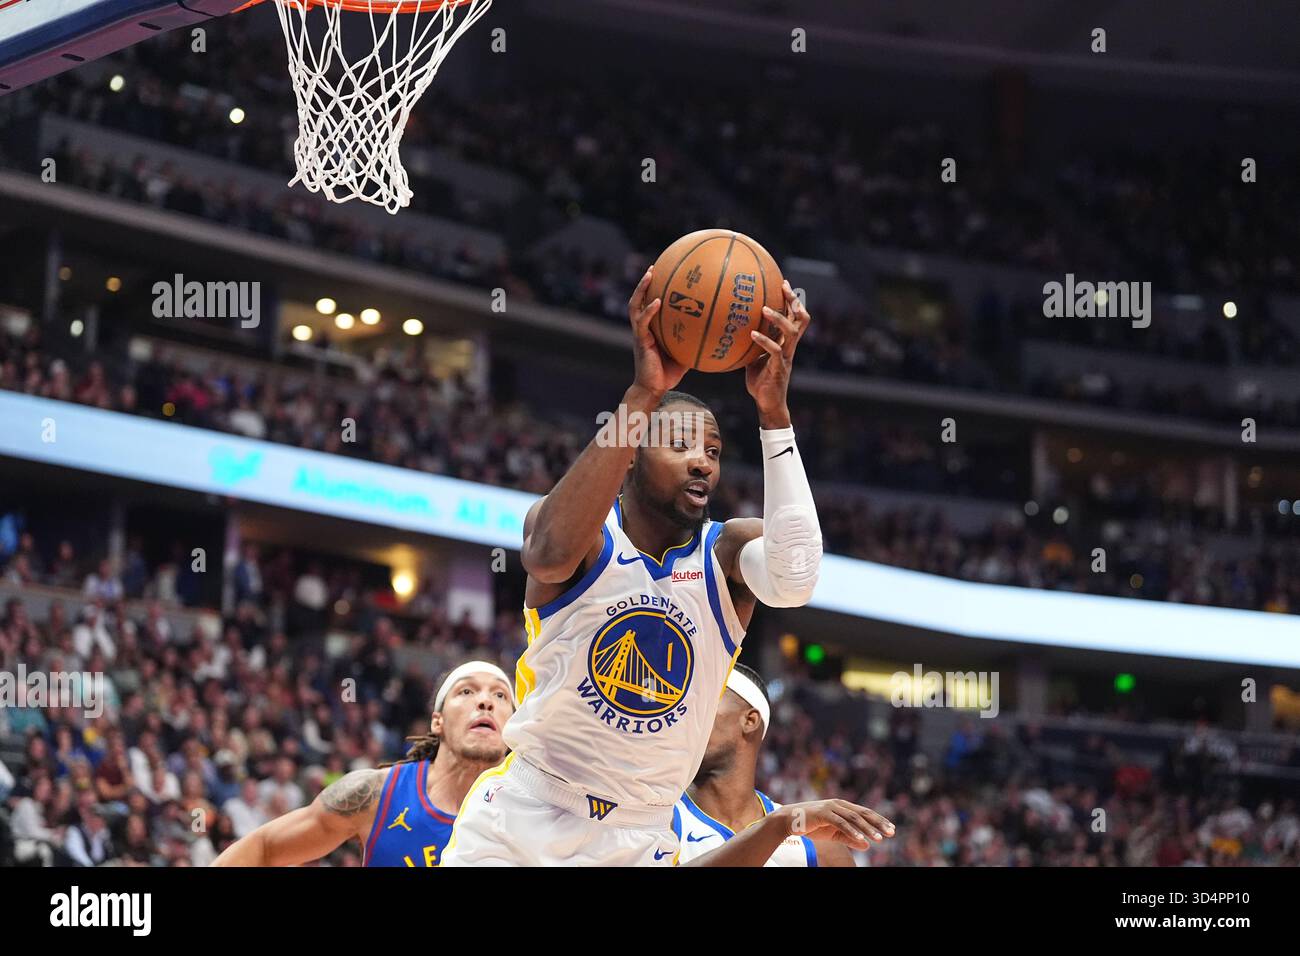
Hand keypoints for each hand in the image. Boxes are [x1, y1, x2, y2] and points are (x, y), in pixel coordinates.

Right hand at [628, 266, 687, 399]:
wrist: (653, 388)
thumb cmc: (668, 373)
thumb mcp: (685, 353)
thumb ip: (694, 340)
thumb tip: (715, 332)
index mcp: (650, 329)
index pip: (648, 304)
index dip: (652, 290)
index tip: (662, 274)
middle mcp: (642, 328)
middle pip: (638, 300)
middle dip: (644, 283)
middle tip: (652, 267)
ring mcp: (639, 333)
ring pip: (635, 306)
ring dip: (641, 289)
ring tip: (649, 275)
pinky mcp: (640, 340)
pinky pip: (643, 322)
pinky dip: (649, 310)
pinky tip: (657, 301)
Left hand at [746, 280, 808, 427]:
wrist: (768, 404)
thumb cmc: (760, 381)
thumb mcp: (753, 358)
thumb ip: (748, 344)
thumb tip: (729, 330)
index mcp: (786, 343)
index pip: (795, 317)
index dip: (793, 300)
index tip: (784, 283)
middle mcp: (790, 348)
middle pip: (800, 320)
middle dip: (794, 302)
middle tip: (784, 287)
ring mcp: (787, 357)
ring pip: (792, 333)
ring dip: (780, 319)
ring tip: (765, 309)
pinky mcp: (779, 368)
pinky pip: (775, 351)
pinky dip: (765, 341)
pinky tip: (752, 334)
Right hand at [776, 798, 894, 850]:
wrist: (790, 820)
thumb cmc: (812, 826)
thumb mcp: (833, 834)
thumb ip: (849, 838)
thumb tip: (867, 846)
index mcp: (843, 806)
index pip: (865, 813)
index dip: (879, 820)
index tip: (891, 829)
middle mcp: (839, 804)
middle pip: (863, 813)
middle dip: (878, 823)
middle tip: (891, 833)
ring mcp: (831, 807)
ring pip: (854, 818)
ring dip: (867, 829)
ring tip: (879, 839)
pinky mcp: (823, 813)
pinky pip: (840, 823)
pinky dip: (851, 831)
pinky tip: (861, 839)